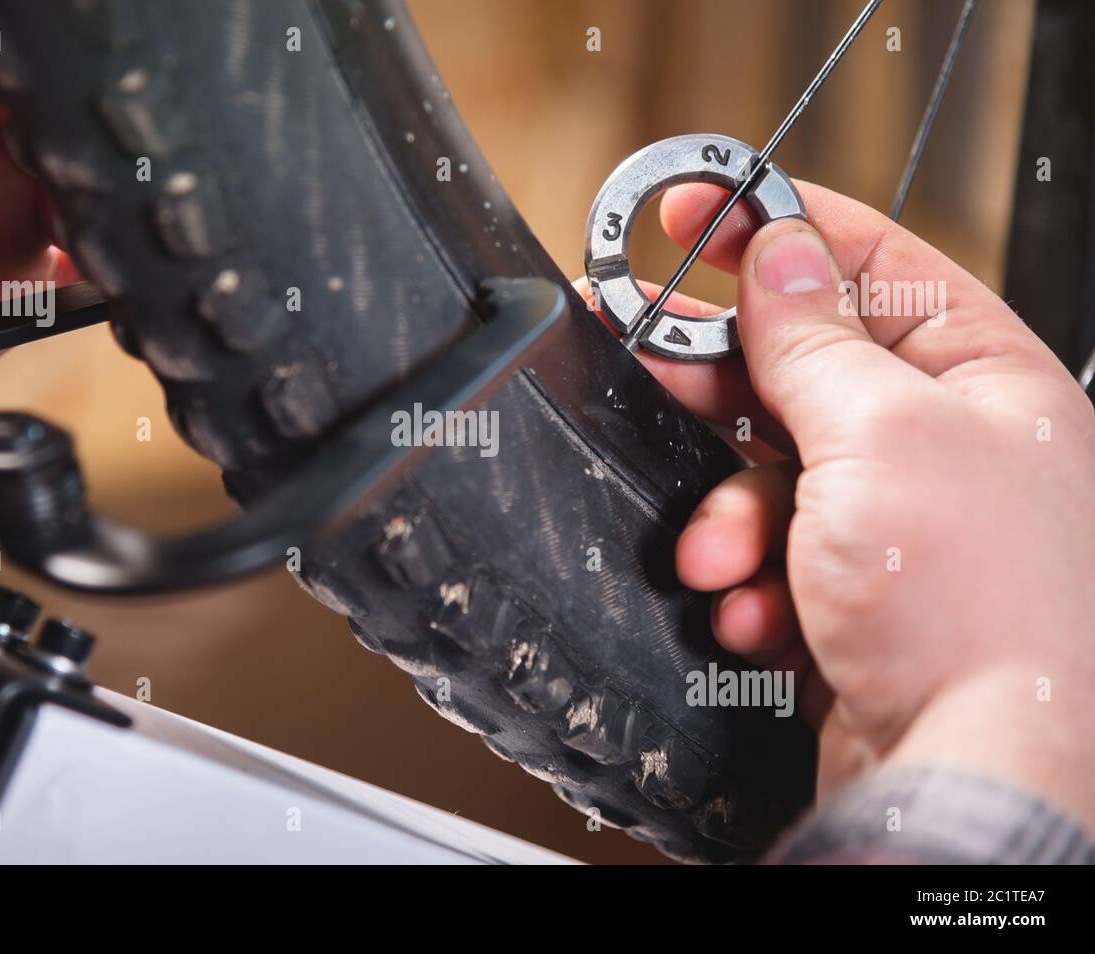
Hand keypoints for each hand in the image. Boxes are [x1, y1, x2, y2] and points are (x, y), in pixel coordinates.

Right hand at [579, 180, 1094, 830]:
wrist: (959, 769)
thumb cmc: (974, 609)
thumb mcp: (879, 436)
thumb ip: (813, 341)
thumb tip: (779, 256)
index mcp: (983, 379)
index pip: (873, 263)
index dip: (779, 227)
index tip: (697, 209)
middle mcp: (944, 443)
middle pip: (802, 367)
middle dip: (720, 385)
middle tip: (645, 348)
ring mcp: (895, 520)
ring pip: (767, 469)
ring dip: (728, 513)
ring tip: (722, 553)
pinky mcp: (848, 588)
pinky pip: (766, 548)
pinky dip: (748, 577)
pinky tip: (758, 609)